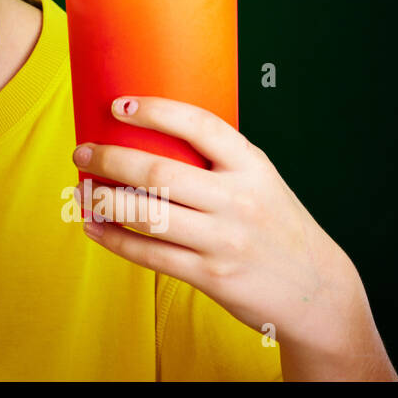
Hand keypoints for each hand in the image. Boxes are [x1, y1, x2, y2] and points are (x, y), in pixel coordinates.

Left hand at [71, 95, 373, 362]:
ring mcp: (224, 240)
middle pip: (158, 172)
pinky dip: (113, 239)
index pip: (199, 126)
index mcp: (252, 166)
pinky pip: (149, 254)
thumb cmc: (276, 227)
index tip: (118, 105)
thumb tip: (149, 135)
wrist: (318, 292)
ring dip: (102, 199)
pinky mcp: (211, 276)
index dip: (155, 111)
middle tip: (82, 152)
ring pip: (146, 214)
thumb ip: (219, 161)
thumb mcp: (261, 182)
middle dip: (110, 158)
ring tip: (80, 190)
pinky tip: (93, 227)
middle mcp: (239, 200)